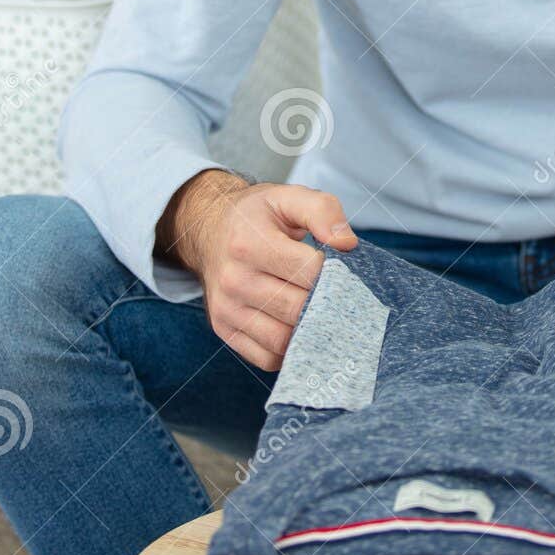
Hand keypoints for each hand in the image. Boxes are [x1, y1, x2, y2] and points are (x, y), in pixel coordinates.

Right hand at [156, 170, 356, 370]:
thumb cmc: (256, 216)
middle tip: (341, 298)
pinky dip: (289, 351)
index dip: (333, 274)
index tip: (342, 271)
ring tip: (323, 315)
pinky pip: (267, 358)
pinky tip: (300, 330)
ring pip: (283, 340)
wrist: (209, 229)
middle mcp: (233, 280)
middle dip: (326, 305)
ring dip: (310, 332)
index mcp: (249, 243)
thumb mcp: (288, 196)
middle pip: (297, 308)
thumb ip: (323, 211)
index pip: (307, 271)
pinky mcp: (225, 330)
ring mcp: (227, 309)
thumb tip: (346, 245)